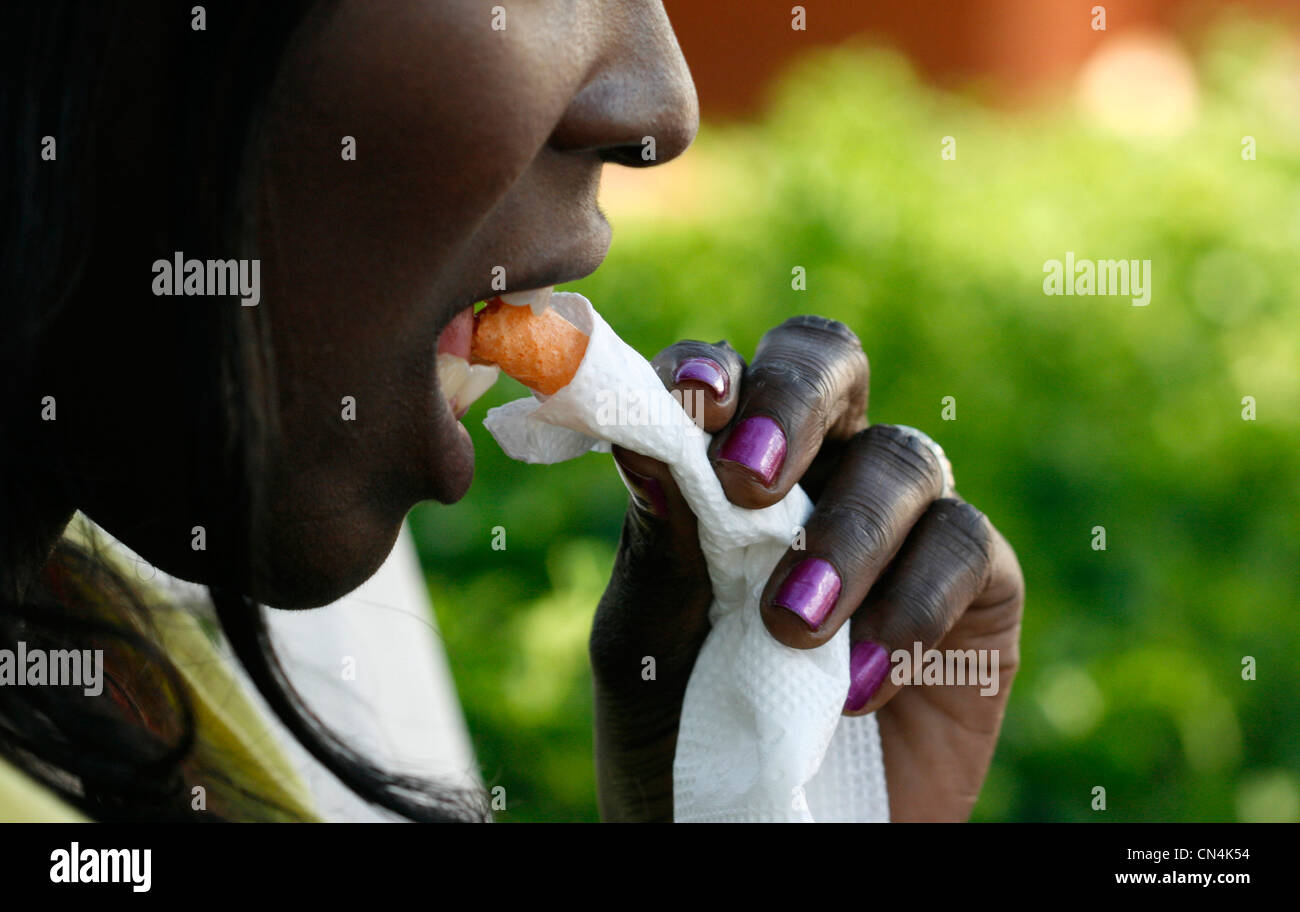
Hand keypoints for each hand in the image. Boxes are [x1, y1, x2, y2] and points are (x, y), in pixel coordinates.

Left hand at [589, 316, 1024, 821]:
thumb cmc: (680, 740)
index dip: (715, 368)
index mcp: (725, 471)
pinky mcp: (977, 591)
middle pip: (830, 365)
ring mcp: (901, 524)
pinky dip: (911, 606)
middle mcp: (818, 475)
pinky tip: (860, 683)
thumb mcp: (646, 648)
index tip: (692, 402)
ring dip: (847, 534)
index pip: (730, 379)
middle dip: (794, 402)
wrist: (753, 843)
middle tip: (748, 477)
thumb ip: (660, 547)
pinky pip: (966, 548)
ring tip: (792, 627)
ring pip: (905, 457)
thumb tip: (652, 441)